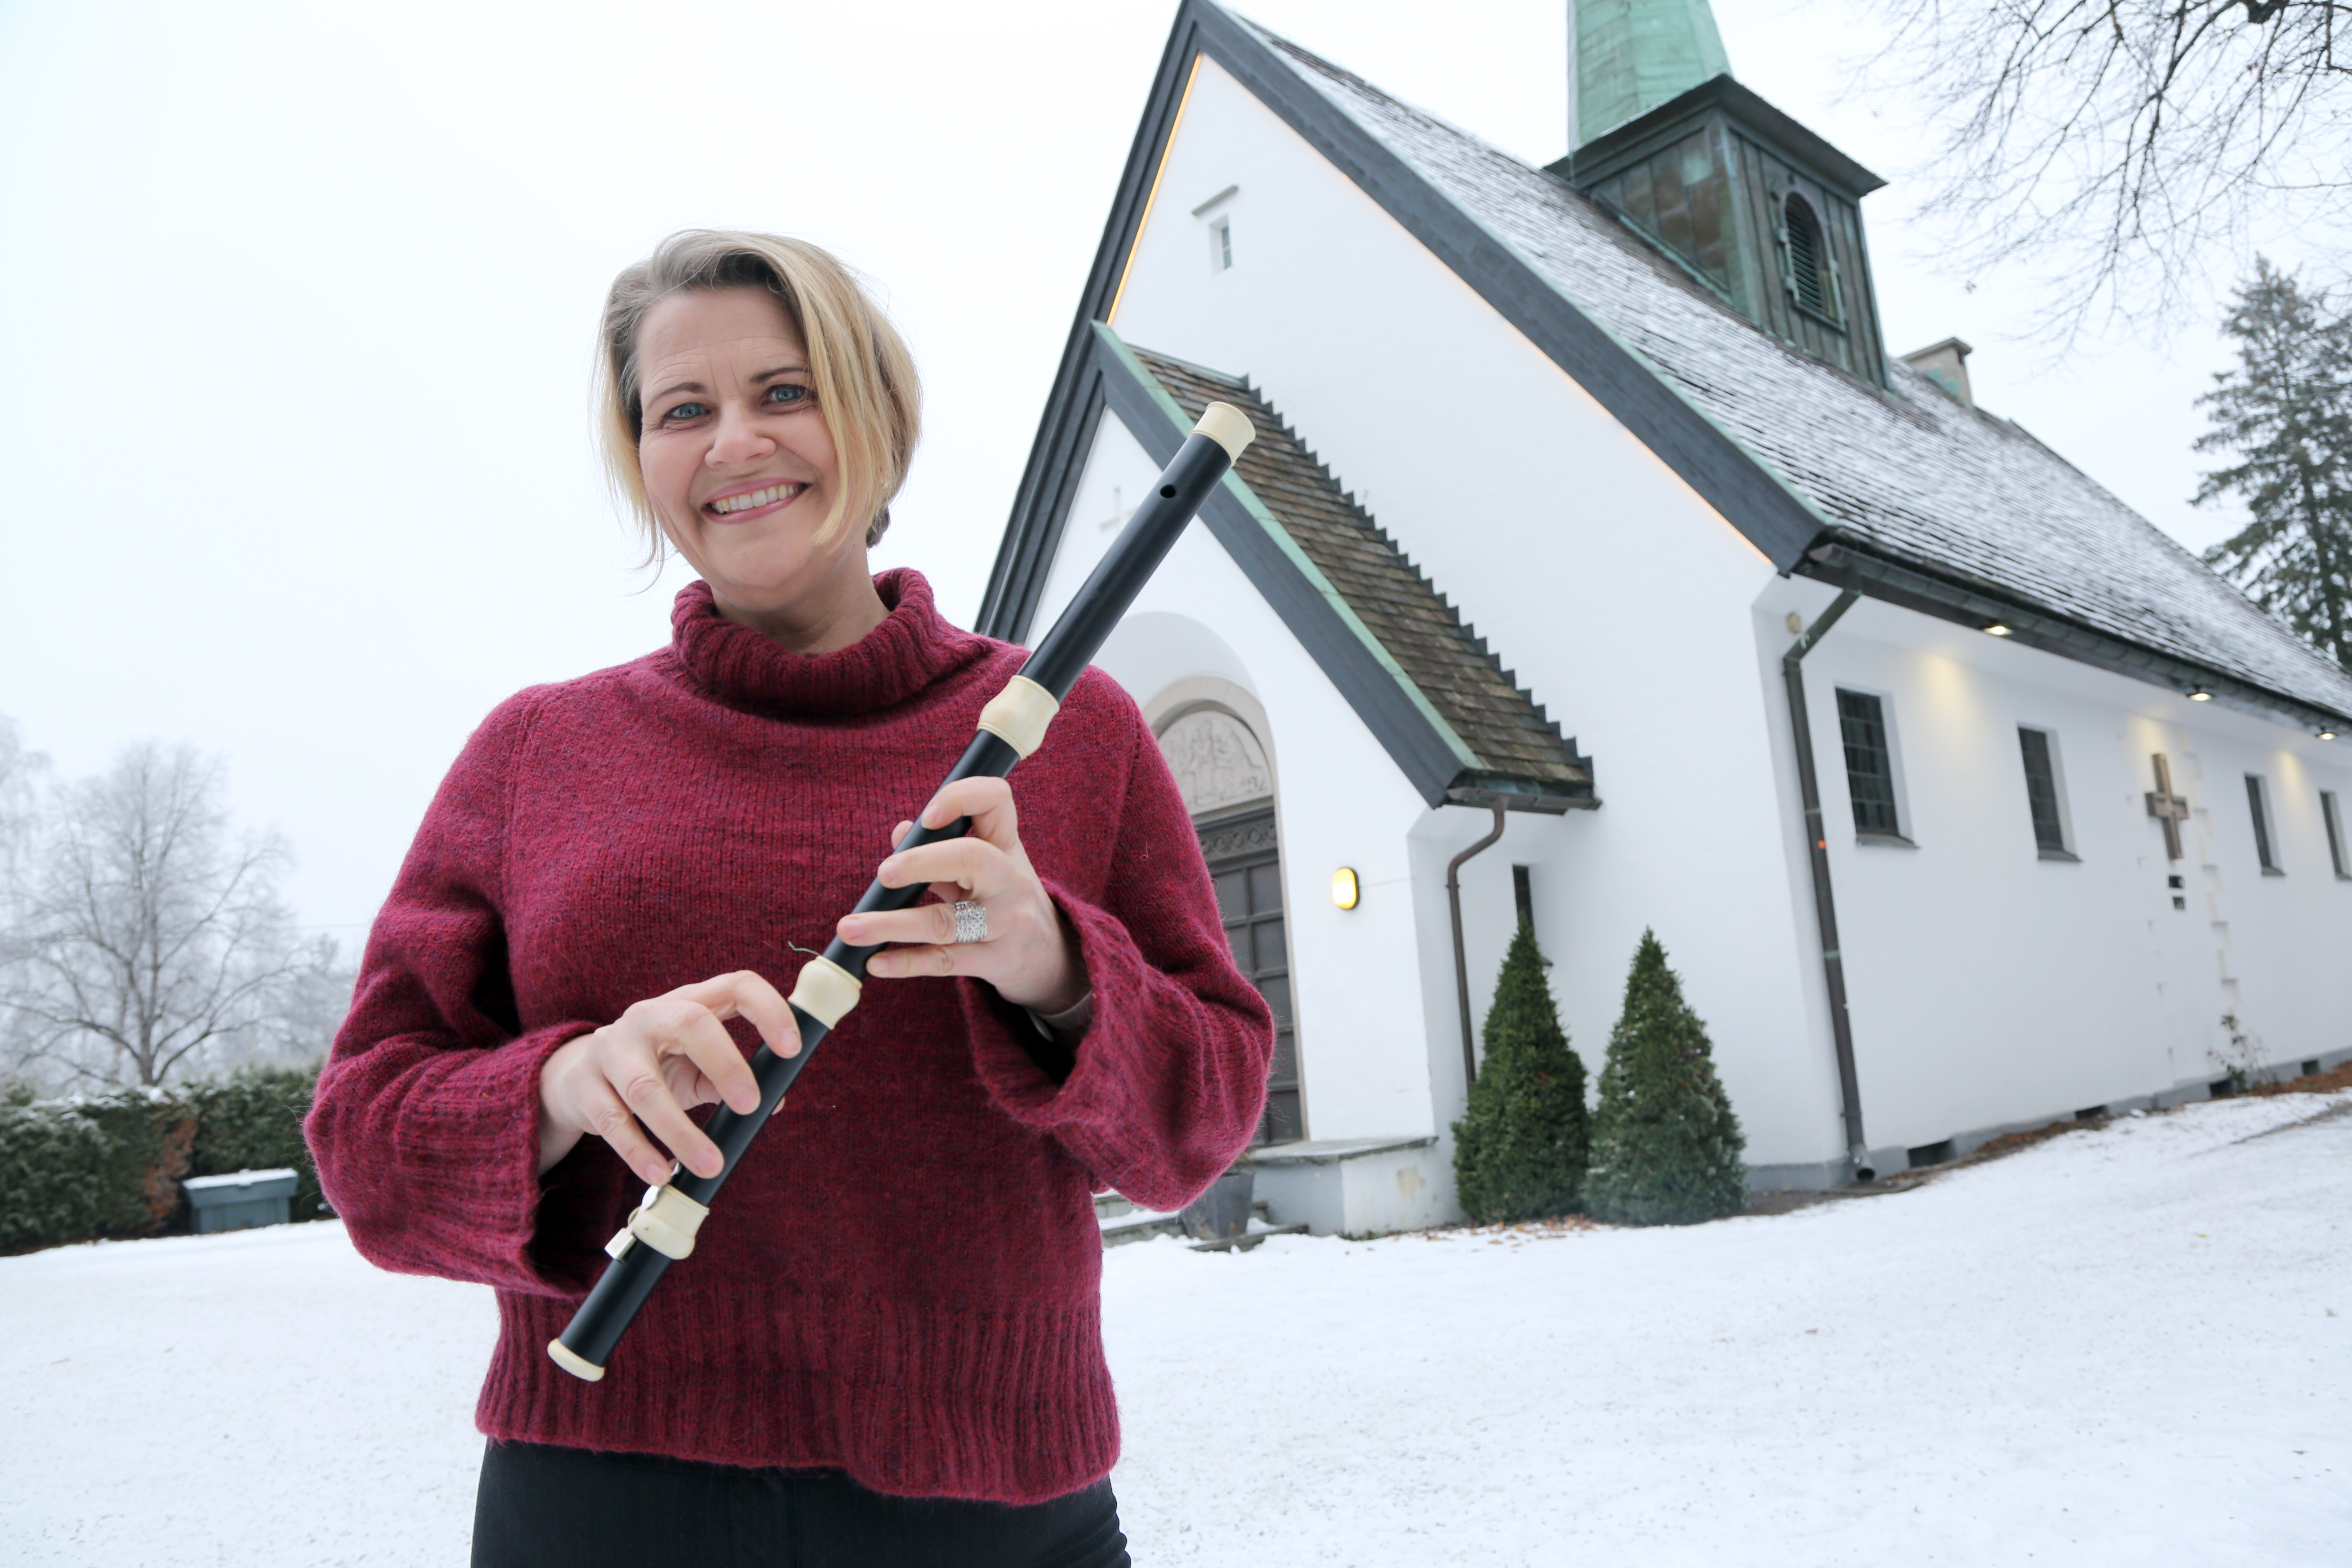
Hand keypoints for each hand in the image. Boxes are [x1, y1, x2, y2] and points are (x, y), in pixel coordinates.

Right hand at [536, 972, 794, 1182]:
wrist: (578, 1078)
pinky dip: (639, 1151)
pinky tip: (661, 1173)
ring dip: (680, 1131)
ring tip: (711, 1165)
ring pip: (645, 1086)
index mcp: (688, 1002)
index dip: (768, 1010)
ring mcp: (611, 1047)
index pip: (736, 985)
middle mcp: (648, 1016)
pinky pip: (613, 1120)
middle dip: (726, 1064)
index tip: (792, 1049)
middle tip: (750, 1107)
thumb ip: (726, 1079)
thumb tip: (773, 1103)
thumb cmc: (655, 1068)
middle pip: (691, 1023)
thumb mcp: (693, 1066)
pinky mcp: (584, 1086)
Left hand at [837, 776, 1087, 1013]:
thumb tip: (900, 832)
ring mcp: (1005, 923)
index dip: (961, 799)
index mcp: (1006, 845)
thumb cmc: (1001, 896)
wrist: (1047, 952)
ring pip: (946, 921)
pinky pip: (944, 961)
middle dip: (923, 862)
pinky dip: (906, 962)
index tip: (927, 816)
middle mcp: (1010, 880)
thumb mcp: (984, 865)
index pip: (996, 800)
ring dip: (891, 924)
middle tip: (883, 873)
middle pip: (972, 858)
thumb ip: (941, 848)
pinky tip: (875, 962)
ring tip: (849, 928)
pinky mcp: (994, 960)